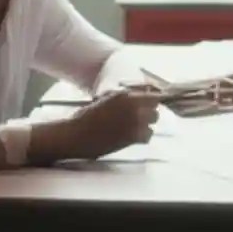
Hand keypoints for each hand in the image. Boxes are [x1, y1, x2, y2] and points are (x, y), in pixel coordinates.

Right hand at [31, 88, 160, 161]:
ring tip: (135, 127)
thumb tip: (142, 92)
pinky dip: (143, 137)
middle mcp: (133, 107)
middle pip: (156, 109)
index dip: (152, 99)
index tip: (150, 102)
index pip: (153, 94)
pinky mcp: (132, 138)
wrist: (77, 135)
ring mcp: (134, 123)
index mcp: (125, 95)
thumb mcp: (106, 99)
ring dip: (147, 124)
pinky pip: (147, 136)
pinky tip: (133, 137)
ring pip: (153, 123)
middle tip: (140, 116)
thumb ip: (124, 96)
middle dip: (150, 112)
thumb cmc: (86, 116)